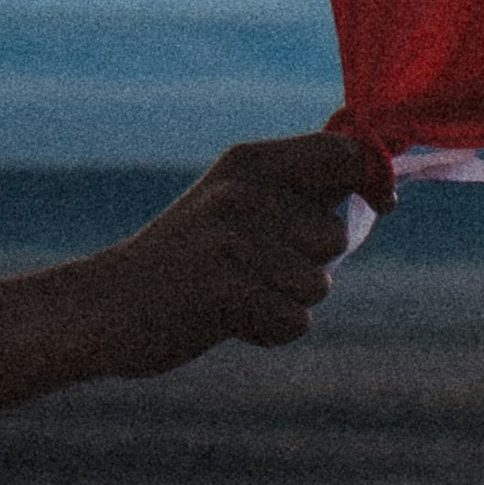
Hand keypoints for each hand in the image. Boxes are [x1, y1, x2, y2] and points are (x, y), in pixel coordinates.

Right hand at [0, 125, 392, 429]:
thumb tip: (379, 192)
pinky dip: (267, 332)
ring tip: (236, 296)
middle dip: (310, 265)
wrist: (103, 307)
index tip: (379, 204)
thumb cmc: (183, 264)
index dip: (371, 180)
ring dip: (285, 302)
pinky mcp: (224, 288)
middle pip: (336, 234)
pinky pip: (292, 322)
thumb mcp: (233, 209)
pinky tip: (226, 320)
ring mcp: (231, 238)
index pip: (344, 152)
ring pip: (317, 284)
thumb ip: (297, 198)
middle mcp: (242, 190)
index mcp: (249, 162)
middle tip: (254, 271)